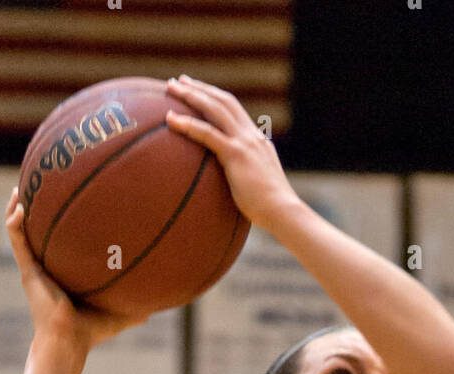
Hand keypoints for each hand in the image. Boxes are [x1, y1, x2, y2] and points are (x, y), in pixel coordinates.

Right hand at [5, 188, 148, 353]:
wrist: (69, 342)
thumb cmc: (90, 333)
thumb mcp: (117, 314)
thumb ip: (133, 309)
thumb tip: (155, 309)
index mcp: (62, 276)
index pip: (58, 247)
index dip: (58, 228)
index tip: (65, 204)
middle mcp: (45, 270)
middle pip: (36, 235)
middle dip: (34, 211)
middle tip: (39, 186)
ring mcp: (34, 270)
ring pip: (19, 234)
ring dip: (14, 210)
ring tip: (17, 189)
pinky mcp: (28, 273)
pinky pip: (17, 242)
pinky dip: (14, 224)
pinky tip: (19, 206)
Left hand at [165, 76, 299, 232]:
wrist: (283, 212)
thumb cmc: (270, 210)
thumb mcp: (258, 187)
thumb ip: (246, 178)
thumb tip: (234, 187)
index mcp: (256, 141)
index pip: (234, 110)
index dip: (215, 97)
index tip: (198, 90)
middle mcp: (251, 135)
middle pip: (223, 101)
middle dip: (200, 88)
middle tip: (179, 80)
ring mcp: (244, 142)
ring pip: (214, 109)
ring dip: (191, 95)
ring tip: (170, 87)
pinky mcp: (236, 154)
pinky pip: (207, 134)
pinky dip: (187, 124)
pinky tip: (170, 119)